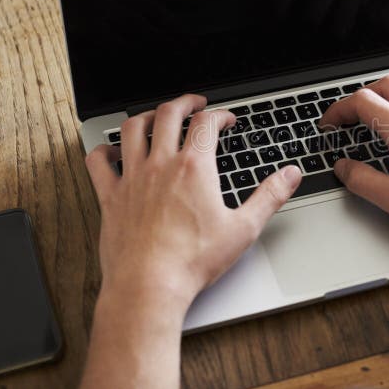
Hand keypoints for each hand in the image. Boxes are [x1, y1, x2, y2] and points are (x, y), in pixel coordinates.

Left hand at [84, 94, 301, 309]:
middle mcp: (161, 165)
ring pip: (133, 129)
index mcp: (194, 168)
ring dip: (147, 116)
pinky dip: (104, 150)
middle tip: (194, 103)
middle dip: (184, 102)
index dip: (220, 114)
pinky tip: (111, 150)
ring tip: (156, 116)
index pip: (207, 123)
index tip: (227, 118)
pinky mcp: (111, 197)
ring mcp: (133, 178)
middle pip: (169, 114)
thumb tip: (290, 175)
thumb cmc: (193, 261)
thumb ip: (270, 196)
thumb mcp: (244, 228)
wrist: (149, 286)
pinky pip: (99, 162)